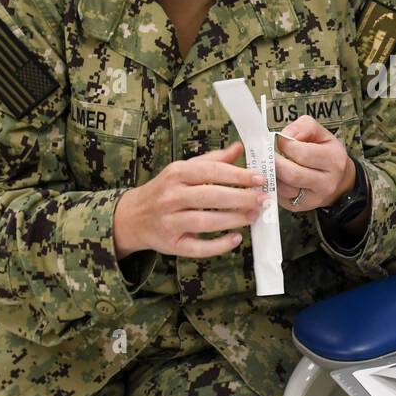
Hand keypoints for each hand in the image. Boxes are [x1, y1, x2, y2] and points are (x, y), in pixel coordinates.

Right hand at [113, 141, 268, 258]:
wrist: (132, 217)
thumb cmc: (165, 191)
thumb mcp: (184, 169)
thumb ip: (213, 160)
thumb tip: (239, 148)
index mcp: (176, 173)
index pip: (211, 172)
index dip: (237, 175)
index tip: (259, 178)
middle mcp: (171, 196)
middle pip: (210, 197)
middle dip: (240, 198)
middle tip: (262, 199)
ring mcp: (170, 222)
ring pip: (205, 222)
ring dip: (233, 220)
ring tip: (254, 216)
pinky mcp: (171, 244)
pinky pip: (198, 248)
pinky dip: (219, 245)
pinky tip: (236, 239)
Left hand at [274, 115, 354, 211]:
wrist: (339, 181)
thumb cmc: (326, 154)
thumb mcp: (322, 134)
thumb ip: (303, 127)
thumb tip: (284, 136)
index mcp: (334, 160)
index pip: (303, 153)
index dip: (286, 145)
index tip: (281, 140)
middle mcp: (327, 182)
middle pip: (292, 173)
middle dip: (275, 161)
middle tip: (269, 153)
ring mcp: (314, 198)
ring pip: (284, 187)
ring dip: (273, 174)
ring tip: (273, 164)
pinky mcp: (301, 207)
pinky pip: (281, 196)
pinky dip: (274, 184)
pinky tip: (276, 175)